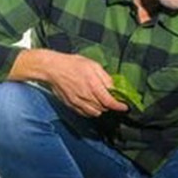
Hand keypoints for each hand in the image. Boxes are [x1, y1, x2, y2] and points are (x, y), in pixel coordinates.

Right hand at [9, 49, 128, 116]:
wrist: (53, 69)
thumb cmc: (72, 64)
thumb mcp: (93, 65)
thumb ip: (105, 77)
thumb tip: (113, 87)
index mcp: (93, 85)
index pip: (110, 102)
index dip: (119, 106)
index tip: (124, 107)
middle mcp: (86, 96)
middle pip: (103, 108)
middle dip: (110, 105)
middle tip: (111, 99)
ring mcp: (78, 102)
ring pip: (95, 113)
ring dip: (100, 109)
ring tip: (101, 101)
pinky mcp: (71, 105)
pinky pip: (84, 113)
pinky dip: (90, 111)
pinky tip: (91, 104)